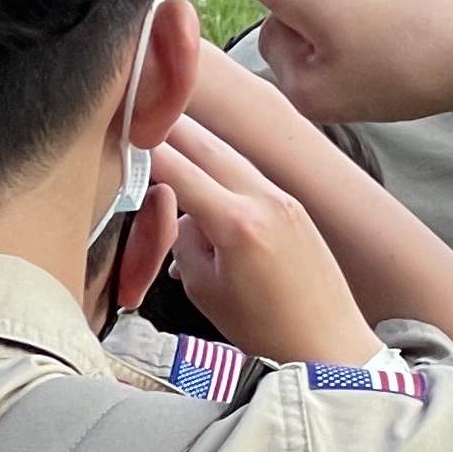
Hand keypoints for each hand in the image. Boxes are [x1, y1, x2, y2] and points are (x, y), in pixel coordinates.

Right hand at [150, 114, 374, 362]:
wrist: (328, 343)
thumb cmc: (266, 329)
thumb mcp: (205, 289)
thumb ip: (186, 242)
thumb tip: (181, 216)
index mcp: (237, 222)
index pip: (180, 171)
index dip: (148, 149)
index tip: (124, 131)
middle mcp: (265, 200)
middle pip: (211, 148)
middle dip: (175, 128)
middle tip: (144, 108)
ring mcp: (286, 201)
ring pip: (233, 159)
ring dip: (201, 144)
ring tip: (171, 130)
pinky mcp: (296, 209)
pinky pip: (252, 179)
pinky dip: (225, 172)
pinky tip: (206, 178)